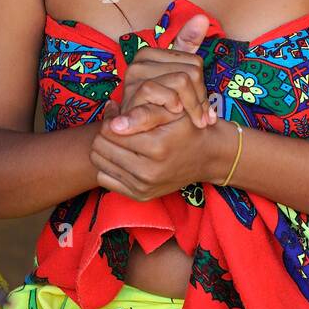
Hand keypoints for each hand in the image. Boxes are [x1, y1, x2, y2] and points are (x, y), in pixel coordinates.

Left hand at [90, 104, 235, 201]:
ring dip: (104, 148)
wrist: (208, 157)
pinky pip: (104, 179)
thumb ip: (142, 113)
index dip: (110, 117)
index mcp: (157, 147)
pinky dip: (108, 165)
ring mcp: (143, 187)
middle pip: (101, 147)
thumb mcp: (172, 112)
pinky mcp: (140, 196)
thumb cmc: (188, 128)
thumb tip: (112, 121)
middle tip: (116, 123)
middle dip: (104, 132)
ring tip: (118, 137)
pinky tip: (121, 155)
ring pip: (99, 163)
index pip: (109, 130)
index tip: (117, 111)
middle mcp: (149, 172)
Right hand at [118, 13, 213, 127]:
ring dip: (189, 107)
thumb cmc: (156, 109)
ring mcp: (134, 76)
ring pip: (181, 81)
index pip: (194, 62)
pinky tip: (172, 117)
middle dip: (199, 100)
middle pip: (191, 72)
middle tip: (201, 119)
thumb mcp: (175, 79)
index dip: (203, 89)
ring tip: (188, 120)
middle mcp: (140, 60)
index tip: (204, 110)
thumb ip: (186, 49)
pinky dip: (172, 108)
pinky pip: (165, 93)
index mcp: (150, 53)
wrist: (133, 136)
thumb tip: (201, 18)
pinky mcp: (132, 93)